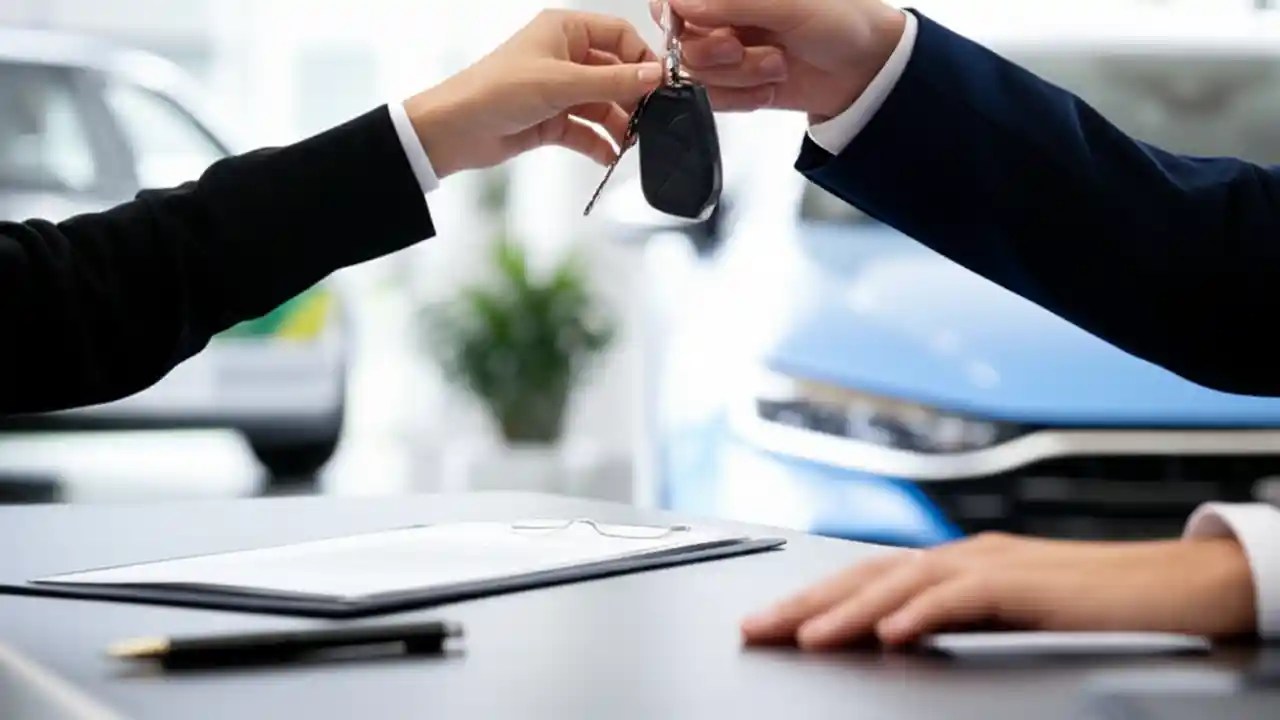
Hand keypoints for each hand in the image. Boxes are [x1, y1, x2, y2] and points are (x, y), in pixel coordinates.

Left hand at [405, 10, 661, 177]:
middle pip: (615, 73)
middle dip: (633, 98)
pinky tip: (609, 156)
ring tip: (630, 143)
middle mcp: (564, 56)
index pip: (619, 36)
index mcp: (564, 30)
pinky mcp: (551, 120)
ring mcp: (558, 89)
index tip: (662, 84)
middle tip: (651, 120)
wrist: (454, 131)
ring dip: (619, 124)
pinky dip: (599, 143)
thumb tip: (655, 76)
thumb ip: (613, 81)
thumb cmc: (496, 91)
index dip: (642, 58)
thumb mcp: (562, 83)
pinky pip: (585, 130)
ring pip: (603, 105)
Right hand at [652, 0, 905, 119]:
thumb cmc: (840, 20)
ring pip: (696, 75)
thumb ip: (732, 2)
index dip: (676, 18)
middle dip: (714, 51)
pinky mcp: (733, 87)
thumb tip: (679, 4)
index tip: (707, 26)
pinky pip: (712, 100)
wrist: (867, 69)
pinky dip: (742, 98)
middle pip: (679, 42)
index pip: (671, 1)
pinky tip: (770, 86)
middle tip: (742, 47)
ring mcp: (725, 54)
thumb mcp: (789, 4)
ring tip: (776, 64)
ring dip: (739, 75)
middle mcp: (720, 17)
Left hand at [742, 532, 1256, 649]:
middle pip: (866, 575)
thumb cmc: (1084, 603)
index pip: (865, 580)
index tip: (764, 626)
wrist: (1164, 585)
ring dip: (849, 612)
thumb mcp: (1000, 614)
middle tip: (755, 630)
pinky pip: (965, 598)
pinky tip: (892, 635)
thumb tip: (887, 638)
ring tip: (807, 639)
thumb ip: (946, 618)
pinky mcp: (1026, 583)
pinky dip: (924, 614)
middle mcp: (962, 554)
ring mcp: (993, 563)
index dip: (809, 601)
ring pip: (903, 582)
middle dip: (805, 603)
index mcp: (951, 562)